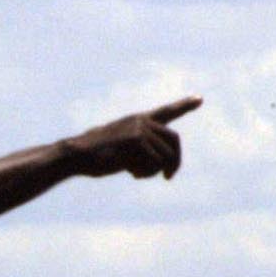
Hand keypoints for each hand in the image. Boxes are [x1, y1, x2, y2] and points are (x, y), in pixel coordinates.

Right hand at [62, 96, 200, 179]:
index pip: (165, 112)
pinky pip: (155, 163)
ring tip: (135, 174)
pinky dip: (145, 173)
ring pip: (166, 156)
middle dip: (175, 161)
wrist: (75, 155)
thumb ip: (138, 150)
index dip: (184, 106)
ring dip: (153, 171)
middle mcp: (141, 121)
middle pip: (174, 140)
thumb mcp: (118, 150)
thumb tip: (156, 163)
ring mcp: (140, 129)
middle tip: (168, 177)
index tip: (200, 99)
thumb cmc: (92, 157)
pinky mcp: (137, 140)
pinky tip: (129, 173)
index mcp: (137, 121)